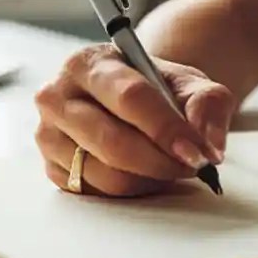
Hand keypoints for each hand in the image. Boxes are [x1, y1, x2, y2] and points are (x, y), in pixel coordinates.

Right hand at [34, 44, 234, 195]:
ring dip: (149, 178)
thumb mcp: (188, 83)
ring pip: (106, 174)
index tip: (198, 152)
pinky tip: (144, 172)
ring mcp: (49, 135)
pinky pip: (98, 193)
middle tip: (192, 165)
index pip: (130, 98)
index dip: (167, 128)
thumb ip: (208, 104)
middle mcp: (57, 97)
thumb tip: (208, 145)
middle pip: (113, 142)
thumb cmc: (155, 90)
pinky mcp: (53, 169)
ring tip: (169, 165)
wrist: (129, 101)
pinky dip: (131, 190)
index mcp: (89, 63)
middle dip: (161, 160)